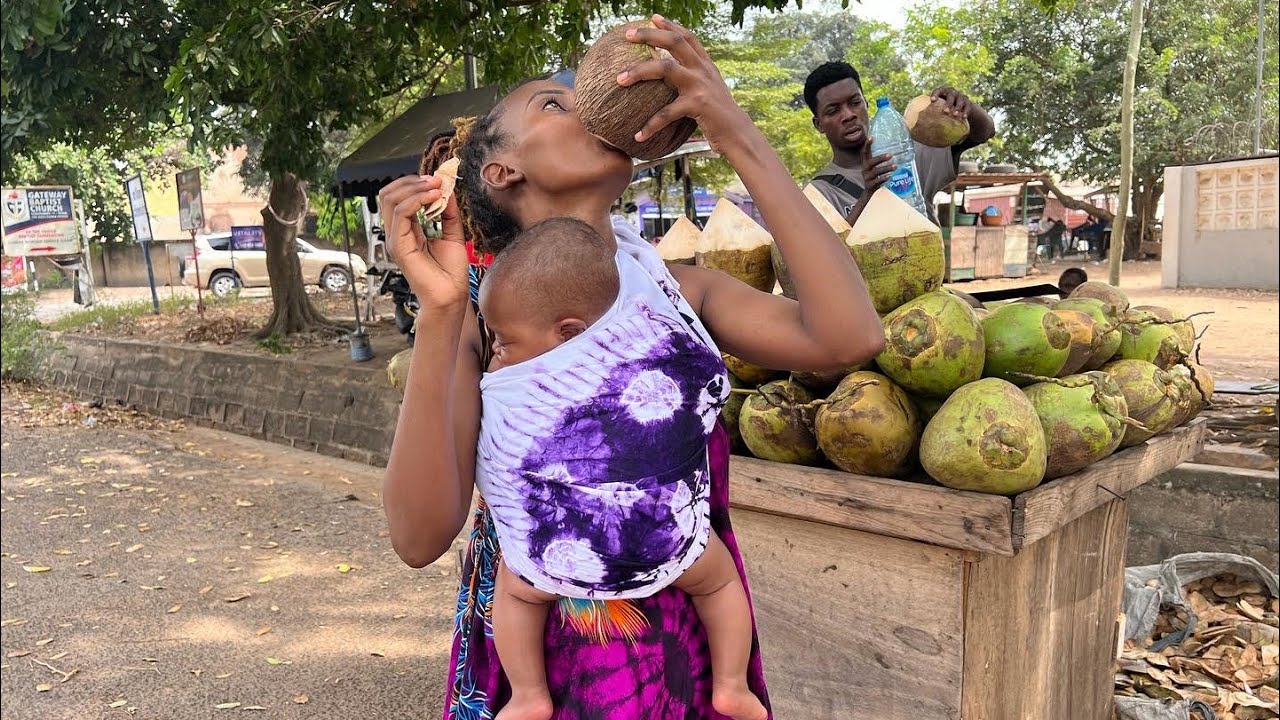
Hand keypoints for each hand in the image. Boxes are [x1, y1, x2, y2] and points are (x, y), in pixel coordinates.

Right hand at [377, 174, 469, 312]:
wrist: (451, 296)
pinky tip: (433, 197)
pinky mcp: (399, 246)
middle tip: (436, 180)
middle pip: (388, 194)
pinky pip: (401, 213)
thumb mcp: (452, 234)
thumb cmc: (451, 272)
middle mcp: (398, 233)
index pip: (398, 197)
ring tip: (436, 186)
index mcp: (407, 229)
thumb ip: (448, 213)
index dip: (416, 183)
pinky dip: (417, 199)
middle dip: (412, 181)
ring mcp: (396, 239)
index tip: (438, 179)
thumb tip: (447, 190)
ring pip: (391, 199)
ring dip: (415, 187)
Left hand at [617, 15, 750, 150]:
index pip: (688, 37)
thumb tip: (671, 77)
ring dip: (639, 71)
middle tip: (627, 35)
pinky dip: (651, 125)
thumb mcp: (709, 91)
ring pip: (665, 68)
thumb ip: (694, 80)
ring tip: (619, 79)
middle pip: (675, 42)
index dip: (670, 25)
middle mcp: (703, 70)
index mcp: (705, 66)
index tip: (653, 17)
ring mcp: (700, 86)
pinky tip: (638, 136)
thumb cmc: (718, 117)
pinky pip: (666, 113)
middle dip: (650, 35)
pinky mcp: (697, 105)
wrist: (738, 135)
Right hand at [860, 138, 895, 194]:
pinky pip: (877, 181)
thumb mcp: (874, 168)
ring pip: (876, 172)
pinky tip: (890, 176)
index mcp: (866, 163)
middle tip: (890, 155)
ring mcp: (867, 177)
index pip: (864, 152)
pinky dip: (883, 178)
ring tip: (895, 166)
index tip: (871, 137)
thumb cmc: (874, 177)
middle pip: (871, 162)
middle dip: (881, 158)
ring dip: (886, 168)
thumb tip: (892, 151)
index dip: (867, 145)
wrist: (869, 193)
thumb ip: (879, 160)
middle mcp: (864, 169)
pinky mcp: (870, 185)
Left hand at [931, 86, 971, 119]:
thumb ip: (929, 110)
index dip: (936, 94)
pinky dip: (966, 111)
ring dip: (957, 108)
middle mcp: (952, 92)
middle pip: (951, 95)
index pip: (938, 90)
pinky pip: (968, 106)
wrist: (961, 106)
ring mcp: (961, 96)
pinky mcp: (968, 102)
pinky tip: (964, 117)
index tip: (932, 101)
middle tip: (945, 111)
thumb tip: (913, 120)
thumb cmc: (943, 108)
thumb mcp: (937, 107)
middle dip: (948, 103)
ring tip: (955, 115)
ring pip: (960, 100)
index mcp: (943, 92)